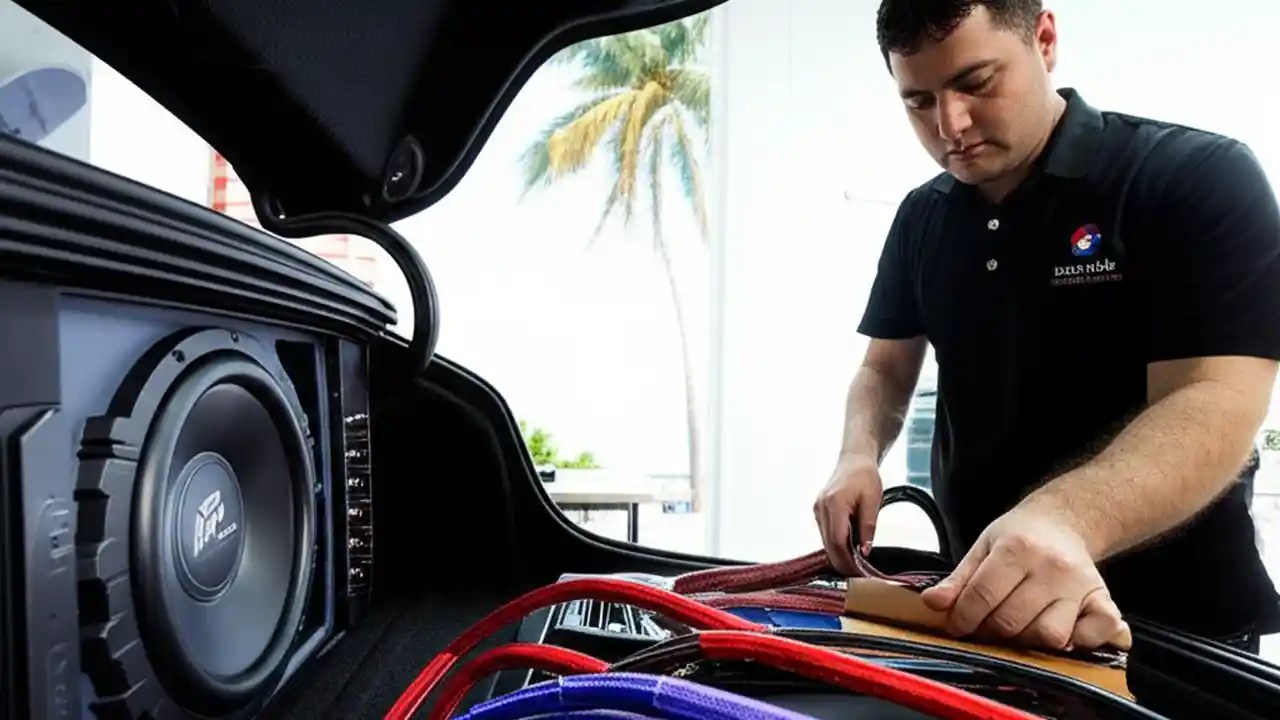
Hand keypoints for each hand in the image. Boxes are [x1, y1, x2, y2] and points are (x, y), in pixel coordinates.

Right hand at [814, 454, 882, 575]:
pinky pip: (825, 533)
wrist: (854, 460)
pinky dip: (835, 543)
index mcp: (835, 504)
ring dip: (838, 554)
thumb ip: (868, 527)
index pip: (837, 541)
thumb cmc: (865, 477)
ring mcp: (817, 509)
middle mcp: (821, 508)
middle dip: (842, 561)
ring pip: (825, 541)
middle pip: (828, 544)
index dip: (847, 560)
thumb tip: (864, 552)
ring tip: (855, 564)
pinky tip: (848, 549)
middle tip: (858, 574)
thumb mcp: (873, 502)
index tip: (858, 572)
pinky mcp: (818, 510)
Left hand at [918, 506, 1128, 650]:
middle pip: (1012, 620)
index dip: (963, 617)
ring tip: (1018, 627)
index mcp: (1016, 549)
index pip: (983, 595)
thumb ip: (958, 579)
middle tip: (984, 625)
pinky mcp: (1102, 598)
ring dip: (1027, 640)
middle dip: (989, 630)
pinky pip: (1097, 632)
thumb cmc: (1017, 538)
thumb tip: (931, 604)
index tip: (956, 625)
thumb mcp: (982, 547)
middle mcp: (1051, 567)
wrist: (1063, 521)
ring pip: (1049, 634)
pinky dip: (1081, 641)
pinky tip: (1063, 635)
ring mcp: (1080, 585)